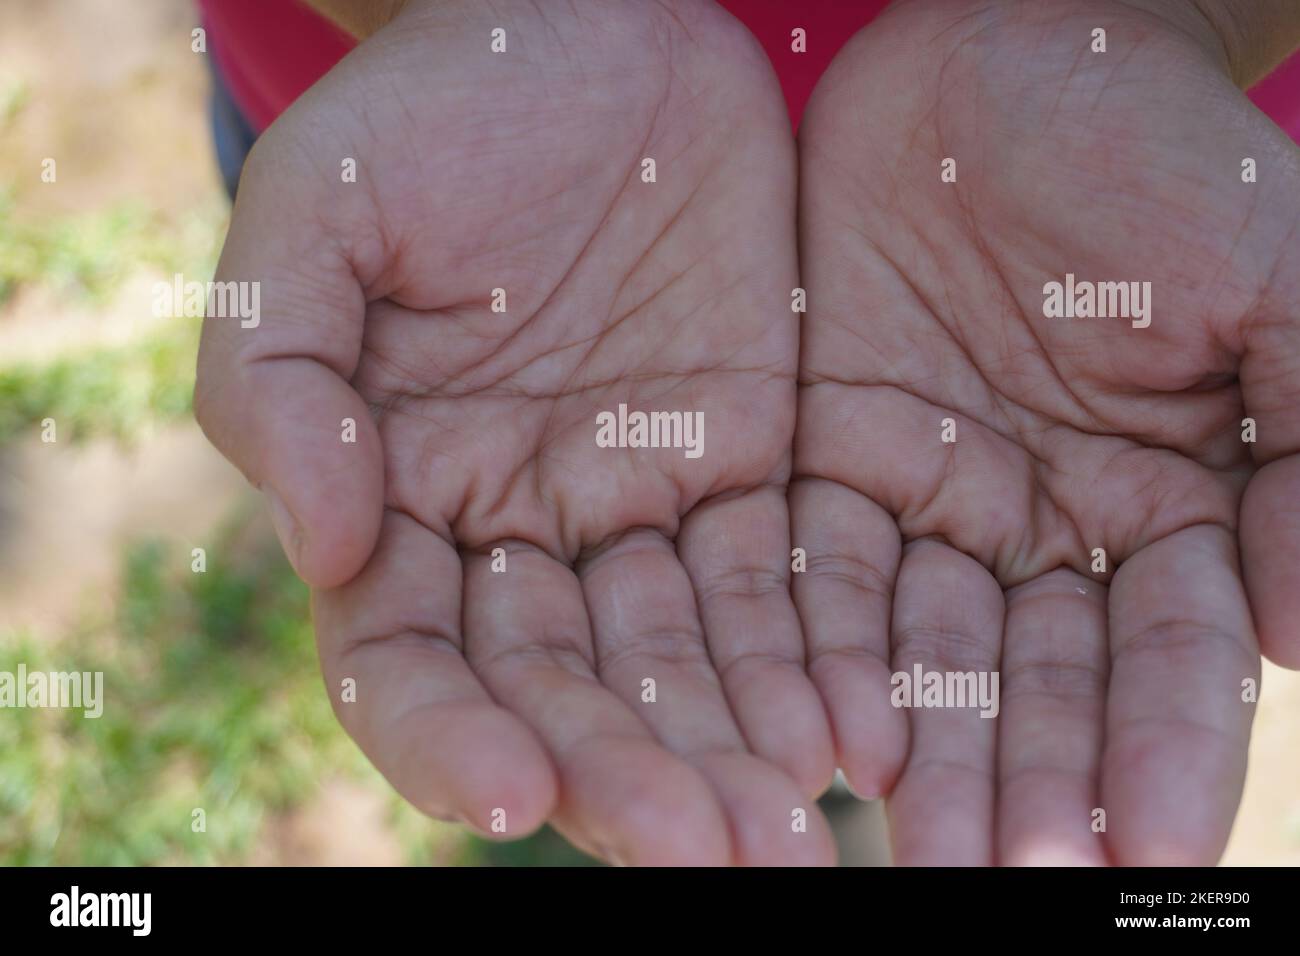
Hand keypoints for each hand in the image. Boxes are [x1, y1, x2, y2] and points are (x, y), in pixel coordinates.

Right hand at [195, 0, 835, 864]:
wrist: (592, 26)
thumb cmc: (436, 112)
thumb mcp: (318, 217)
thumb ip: (281, 376)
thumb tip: (313, 542)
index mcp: (394, 495)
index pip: (405, 660)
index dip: (449, 737)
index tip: (516, 794)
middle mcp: (516, 529)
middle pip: (562, 693)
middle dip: (626, 780)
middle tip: (706, 858)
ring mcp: (635, 506)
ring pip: (679, 663)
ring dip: (732, 756)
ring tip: (793, 839)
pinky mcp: (748, 464)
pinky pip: (779, 584)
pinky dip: (809, 661)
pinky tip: (854, 733)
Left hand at [793, 0, 1299, 863]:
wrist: (1012, 55)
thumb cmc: (1162, 158)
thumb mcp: (1280, 287)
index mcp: (1162, 500)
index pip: (1168, 656)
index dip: (1165, 748)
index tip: (1152, 849)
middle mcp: (1040, 522)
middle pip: (1034, 681)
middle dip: (1024, 780)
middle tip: (1000, 878)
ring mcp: (930, 493)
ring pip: (921, 649)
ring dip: (917, 747)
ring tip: (907, 846)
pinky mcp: (827, 449)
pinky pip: (817, 565)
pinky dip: (819, 646)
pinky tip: (816, 728)